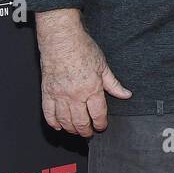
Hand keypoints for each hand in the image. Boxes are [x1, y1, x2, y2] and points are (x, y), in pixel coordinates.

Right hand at [36, 17, 130, 136]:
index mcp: (92, 89)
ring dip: (71, 129)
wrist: (61, 39)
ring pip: (65, 121)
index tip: (101, 126)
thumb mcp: (103, 66)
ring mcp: (60, 95)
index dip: (101, 124)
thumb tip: (126, 94)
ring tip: (76, 130)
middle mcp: (75, 95)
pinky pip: (48, 113)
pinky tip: (58, 126)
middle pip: (81, 123)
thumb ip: (114, 84)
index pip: (98, 115)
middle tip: (89, 132)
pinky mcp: (47, 92)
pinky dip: (53, 122)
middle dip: (86, 131)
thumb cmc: (81, 48)